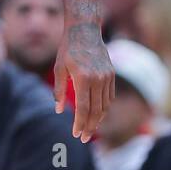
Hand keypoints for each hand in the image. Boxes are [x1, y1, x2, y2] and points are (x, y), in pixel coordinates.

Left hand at [57, 0, 114, 141]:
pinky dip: (104, 108)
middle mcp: (98, 79)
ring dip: (98, 119)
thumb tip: (59, 111)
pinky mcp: (112, 74)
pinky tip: (97, 114)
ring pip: (105, 106)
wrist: (85, 31)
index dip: (80, 124)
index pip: (83, 108)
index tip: (76, 134)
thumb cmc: (68, 49)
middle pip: (96, 111)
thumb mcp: (59, 68)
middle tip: (84, 138)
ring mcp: (107, 77)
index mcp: (83, 78)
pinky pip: (109, 97)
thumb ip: (58, 91)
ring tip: (90, 128)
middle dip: (90, 127)